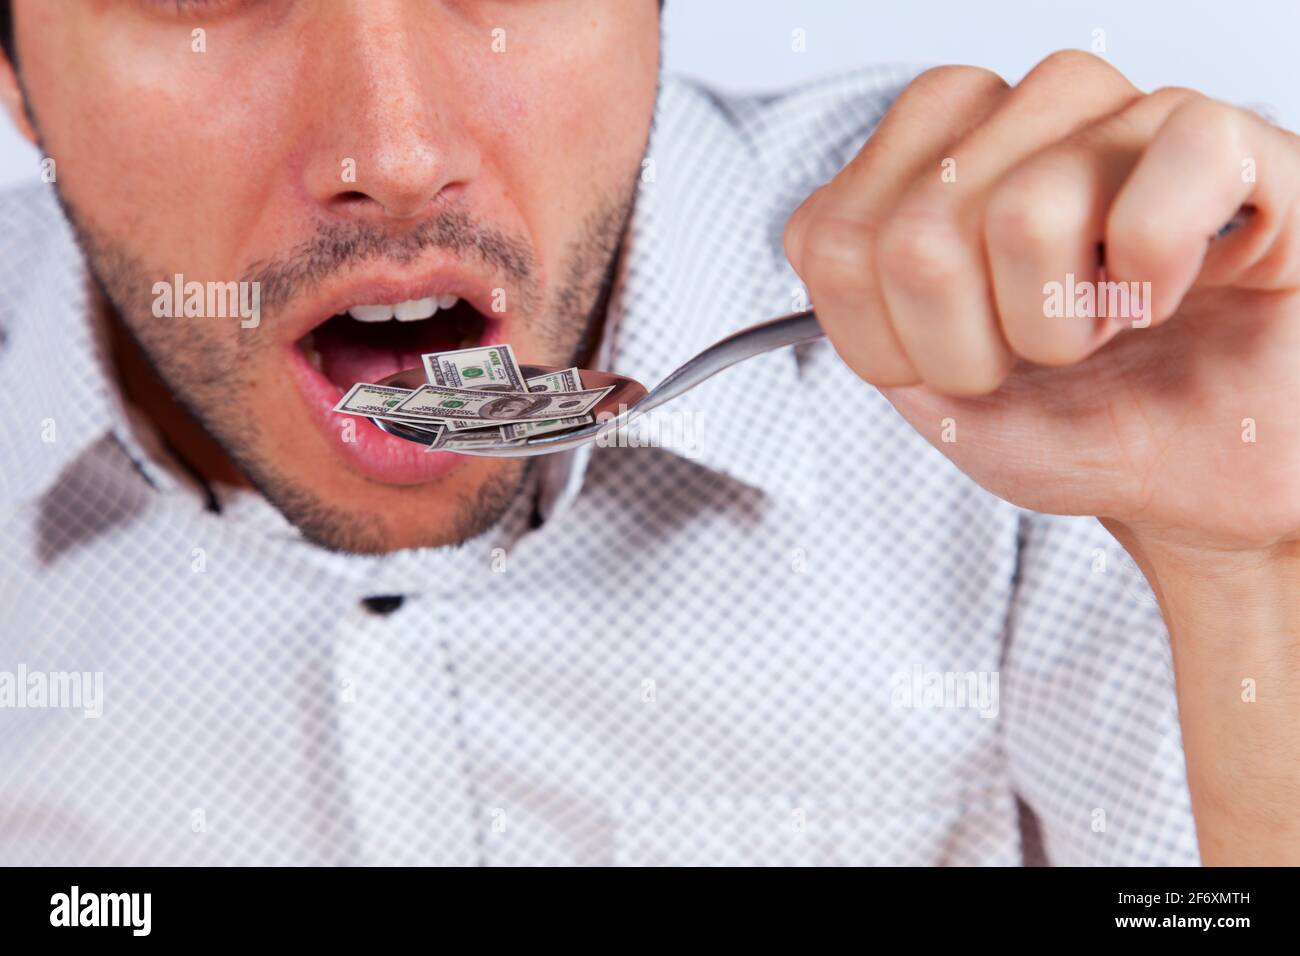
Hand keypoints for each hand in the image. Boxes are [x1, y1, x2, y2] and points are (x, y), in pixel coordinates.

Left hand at [784, 51, 1299, 559]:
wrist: (1197, 478)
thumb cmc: (1080, 422)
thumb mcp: (939, 404)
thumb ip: (866, 328)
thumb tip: (846, 253)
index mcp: (924, 174)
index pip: (830, 237)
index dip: (883, 342)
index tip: (951, 367)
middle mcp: (1012, 125)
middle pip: (916, 233)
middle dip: (970, 348)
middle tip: (1037, 358)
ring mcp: (1117, 120)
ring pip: (1022, 209)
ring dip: (1059, 321)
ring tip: (1105, 325)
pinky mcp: (1227, 142)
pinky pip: (1154, 186)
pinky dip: (1151, 277)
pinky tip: (1170, 288)